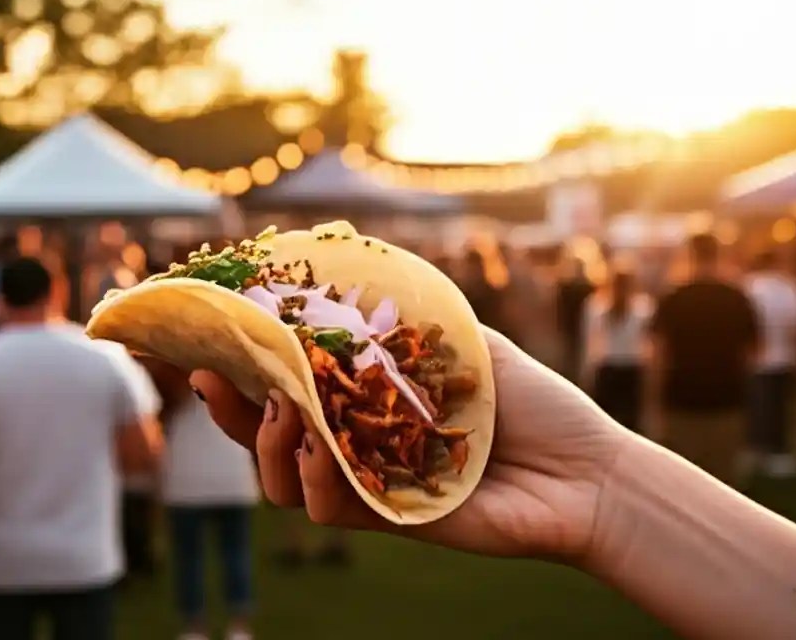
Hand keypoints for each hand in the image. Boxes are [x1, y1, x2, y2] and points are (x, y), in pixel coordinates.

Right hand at [192, 327, 633, 561]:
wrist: (585, 469)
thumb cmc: (531, 401)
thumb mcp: (463, 342)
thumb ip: (404, 319)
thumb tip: (341, 274)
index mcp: (367, 403)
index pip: (291, 386)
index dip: (245, 368)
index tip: (211, 340)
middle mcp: (359, 445)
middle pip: (269, 437)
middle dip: (231, 410)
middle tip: (210, 378)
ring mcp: (370, 484)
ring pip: (285, 480)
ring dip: (267, 447)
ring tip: (281, 411)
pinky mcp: (391, 521)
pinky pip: (331, 508)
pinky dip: (314, 482)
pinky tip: (318, 452)